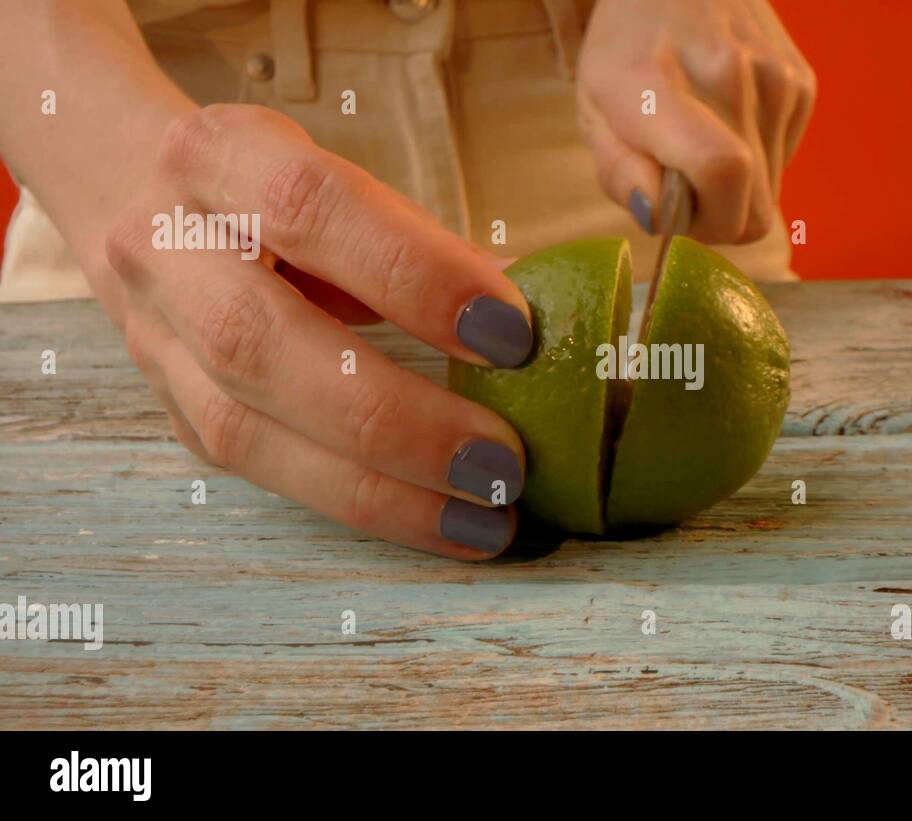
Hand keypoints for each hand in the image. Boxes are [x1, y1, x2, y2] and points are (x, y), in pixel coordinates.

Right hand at [105, 104, 533, 559]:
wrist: (147, 205)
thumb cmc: (287, 198)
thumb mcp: (346, 188)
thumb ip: (423, 247)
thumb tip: (532, 324)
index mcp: (219, 155)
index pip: (310, 206)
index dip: (413, 273)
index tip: (511, 334)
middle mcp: (161, 244)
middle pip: (260, 342)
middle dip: (395, 415)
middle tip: (502, 460)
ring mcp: (153, 338)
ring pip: (247, 430)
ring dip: (379, 487)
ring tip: (484, 515)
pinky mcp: (173, 412)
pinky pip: (262, 470)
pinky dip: (360, 503)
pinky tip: (439, 519)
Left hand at [576, 0, 815, 244]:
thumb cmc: (626, 48)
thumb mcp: (593, 111)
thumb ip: (619, 172)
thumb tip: (661, 219)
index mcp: (663, 85)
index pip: (723, 172)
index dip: (707, 220)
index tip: (680, 215)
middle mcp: (732, 77)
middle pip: (755, 204)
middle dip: (719, 218)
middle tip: (685, 187)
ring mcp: (777, 78)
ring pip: (772, 192)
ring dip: (737, 189)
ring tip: (704, 145)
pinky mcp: (802, 83)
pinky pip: (784, 161)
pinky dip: (758, 161)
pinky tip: (730, 124)